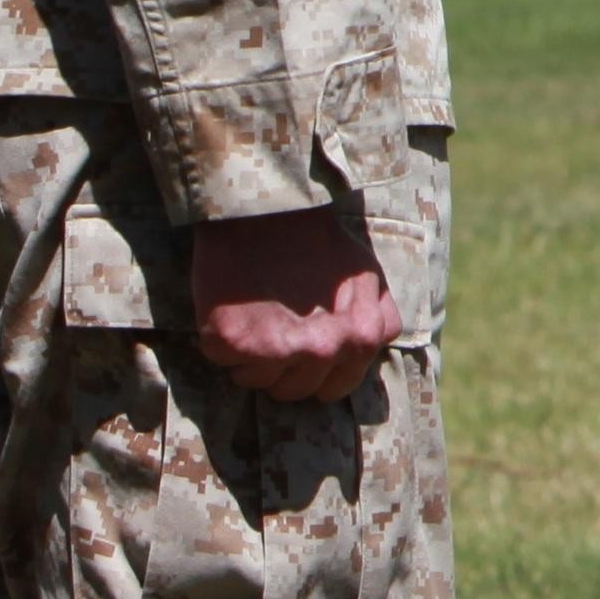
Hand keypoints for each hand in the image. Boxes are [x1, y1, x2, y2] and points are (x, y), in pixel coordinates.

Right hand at [190, 202, 397, 403]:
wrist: (264, 207)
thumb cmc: (316, 240)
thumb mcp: (367, 276)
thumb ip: (375, 319)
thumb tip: (370, 349)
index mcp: (363, 336)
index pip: (336, 387)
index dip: (316, 366)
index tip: (302, 340)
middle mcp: (324, 349)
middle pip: (296, 390)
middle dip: (283, 365)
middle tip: (274, 324)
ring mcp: (279, 349)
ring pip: (259, 382)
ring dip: (252, 356)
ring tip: (255, 312)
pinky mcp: (235, 343)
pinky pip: (226, 364)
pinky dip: (224, 343)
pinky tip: (234, 308)